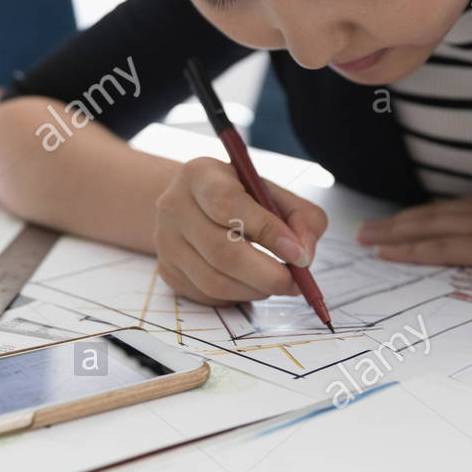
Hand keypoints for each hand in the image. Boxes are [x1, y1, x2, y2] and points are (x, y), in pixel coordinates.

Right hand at [154, 157, 328, 305]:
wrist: (190, 205)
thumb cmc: (238, 197)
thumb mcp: (271, 192)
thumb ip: (301, 216)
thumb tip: (304, 254)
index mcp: (200, 175)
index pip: (228, 204)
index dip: (267, 231)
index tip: (298, 254)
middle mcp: (174, 206)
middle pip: (222, 251)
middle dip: (268, 274)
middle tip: (296, 283)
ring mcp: (166, 242)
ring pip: (215, 281)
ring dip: (256, 289)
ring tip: (277, 282)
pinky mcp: (168, 271)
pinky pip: (208, 296)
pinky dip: (239, 296)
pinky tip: (251, 283)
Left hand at [356, 190, 471, 279]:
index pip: (452, 210)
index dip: (422, 216)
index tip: (399, 221)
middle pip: (430, 215)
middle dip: (396, 223)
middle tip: (364, 230)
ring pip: (425, 228)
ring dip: (392, 234)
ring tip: (364, 240)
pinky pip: (437, 248)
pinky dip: (409, 249)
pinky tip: (388, 253)